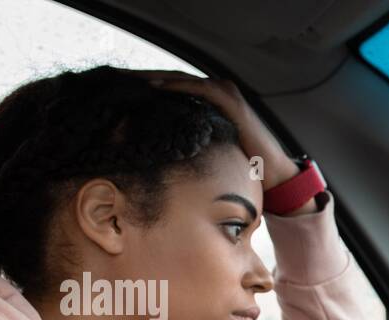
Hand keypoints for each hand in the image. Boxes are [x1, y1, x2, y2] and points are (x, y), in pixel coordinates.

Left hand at [132, 70, 301, 191]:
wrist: (273, 174)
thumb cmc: (243, 168)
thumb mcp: (209, 151)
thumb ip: (191, 143)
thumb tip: (162, 154)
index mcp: (210, 102)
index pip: (172, 87)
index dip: (146, 86)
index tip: (119, 90)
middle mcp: (217, 92)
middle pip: (172, 79)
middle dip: (143, 78)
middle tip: (115, 78)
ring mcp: (225, 93)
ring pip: (181, 79)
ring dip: (154, 77)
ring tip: (128, 79)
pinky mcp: (231, 101)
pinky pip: (198, 88)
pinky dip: (177, 86)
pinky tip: (155, 87)